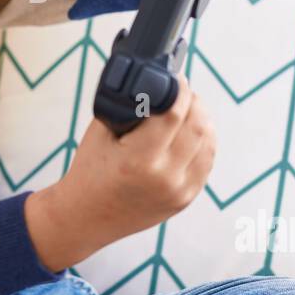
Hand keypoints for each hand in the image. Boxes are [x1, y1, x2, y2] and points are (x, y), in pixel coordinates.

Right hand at [27, 74, 217, 270]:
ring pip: (208, 142)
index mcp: (139, 159)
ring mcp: (179, 190)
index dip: (181, 90)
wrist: (86, 216)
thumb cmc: (89, 173)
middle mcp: (164, 177)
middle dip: (194, 102)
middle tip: (183, 92)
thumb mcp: (100, 133)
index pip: (174, 114)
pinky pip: (207, 162)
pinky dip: (205, 142)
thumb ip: (129, 108)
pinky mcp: (186, 198)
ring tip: (190, 109)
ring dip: (203, 120)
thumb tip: (154, 84)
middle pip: (198, 126)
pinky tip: (194, 132)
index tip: (178, 78)